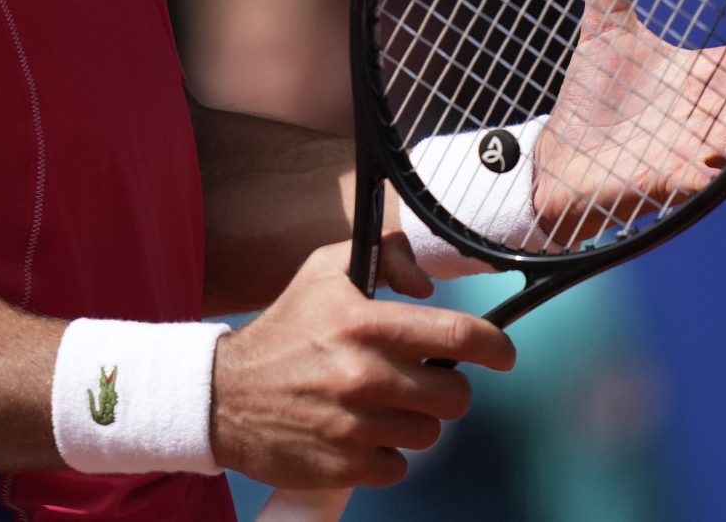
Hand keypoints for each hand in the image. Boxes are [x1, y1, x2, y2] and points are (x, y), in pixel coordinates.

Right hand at [211, 238, 512, 490]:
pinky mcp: (345, 468)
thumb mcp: (326, 270)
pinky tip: (357, 433)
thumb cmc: (284, 331)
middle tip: (416, 379)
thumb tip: (430, 286)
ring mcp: (355, 427)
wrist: (223, 396)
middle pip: (454, 396)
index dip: (495, 346)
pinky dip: (384, 454)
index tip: (502, 354)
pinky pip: (398, 467)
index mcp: (363, 324)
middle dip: (444, 387)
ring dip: (412, 421)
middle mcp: (363, 376)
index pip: (459, 336)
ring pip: (428, 433)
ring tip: (376, 404)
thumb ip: (386, 257)